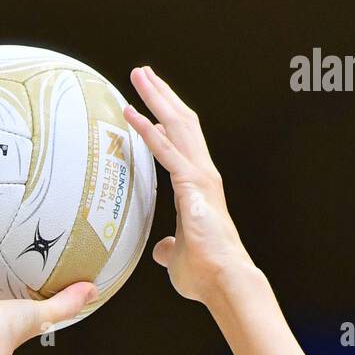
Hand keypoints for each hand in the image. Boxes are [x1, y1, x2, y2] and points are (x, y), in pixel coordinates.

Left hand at [124, 65, 253, 303]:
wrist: (223, 281)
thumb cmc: (206, 273)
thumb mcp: (179, 256)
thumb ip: (170, 248)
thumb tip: (162, 251)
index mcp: (199, 187)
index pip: (181, 144)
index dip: (165, 123)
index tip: (149, 107)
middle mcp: (203, 174)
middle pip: (181, 123)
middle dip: (162, 96)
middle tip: (142, 73)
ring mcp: (200, 177)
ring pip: (177, 125)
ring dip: (156, 98)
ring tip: (138, 75)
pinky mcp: (192, 185)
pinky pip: (165, 151)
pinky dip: (147, 130)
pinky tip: (131, 113)